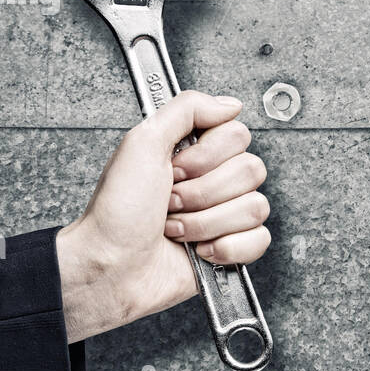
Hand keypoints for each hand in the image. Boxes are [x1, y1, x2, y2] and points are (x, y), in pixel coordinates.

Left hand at [56, 91, 270, 342]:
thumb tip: (229, 104)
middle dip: (203, 192)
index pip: (238, 136)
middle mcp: (214, 182)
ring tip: (176, 228)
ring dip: (207, 222)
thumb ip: (187, 109)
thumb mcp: (142, 142)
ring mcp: (225, 217)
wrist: (109, 266)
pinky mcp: (232, 250)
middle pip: (251, 170)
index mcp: (195, 153)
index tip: (174, 169)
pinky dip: (227, 248)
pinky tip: (199, 250)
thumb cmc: (116, 211)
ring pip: (255, 207)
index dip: (206, 156)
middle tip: (170, 201)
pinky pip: (260, 240)